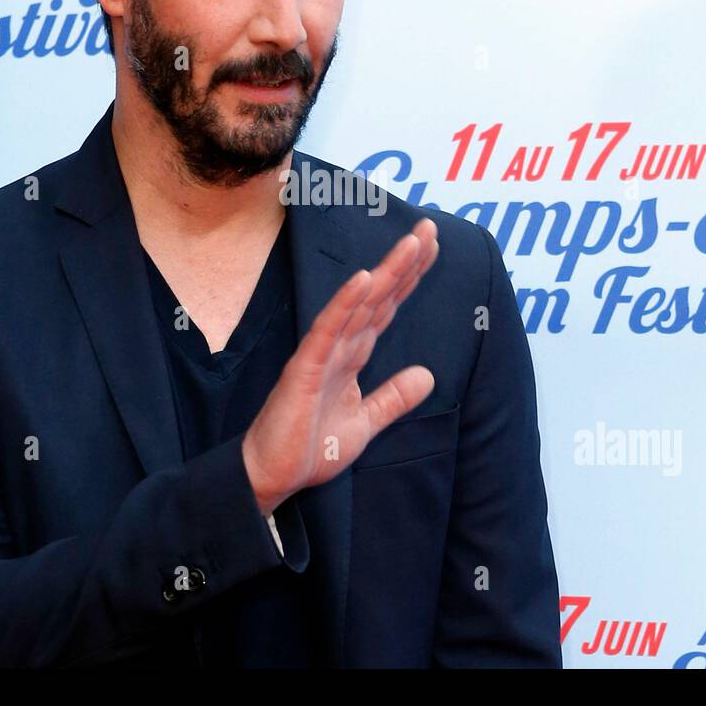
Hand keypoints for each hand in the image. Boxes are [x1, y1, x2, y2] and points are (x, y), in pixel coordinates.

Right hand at [242, 217, 439, 516]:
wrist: (272, 476)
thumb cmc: (309, 447)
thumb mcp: (365, 423)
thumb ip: (393, 398)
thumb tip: (428, 374)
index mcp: (353, 355)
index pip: (386, 307)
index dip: (409, 277)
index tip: (432, 248)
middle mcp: (339, 345)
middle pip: (378, 296)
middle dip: (405, 262)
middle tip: (430, 228)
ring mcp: (322, 353)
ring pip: (358, 304)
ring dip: (385, 272)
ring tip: (410, 243)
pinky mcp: (305, 368)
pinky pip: (328, 329)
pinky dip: (345, 303)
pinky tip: (363, 279)